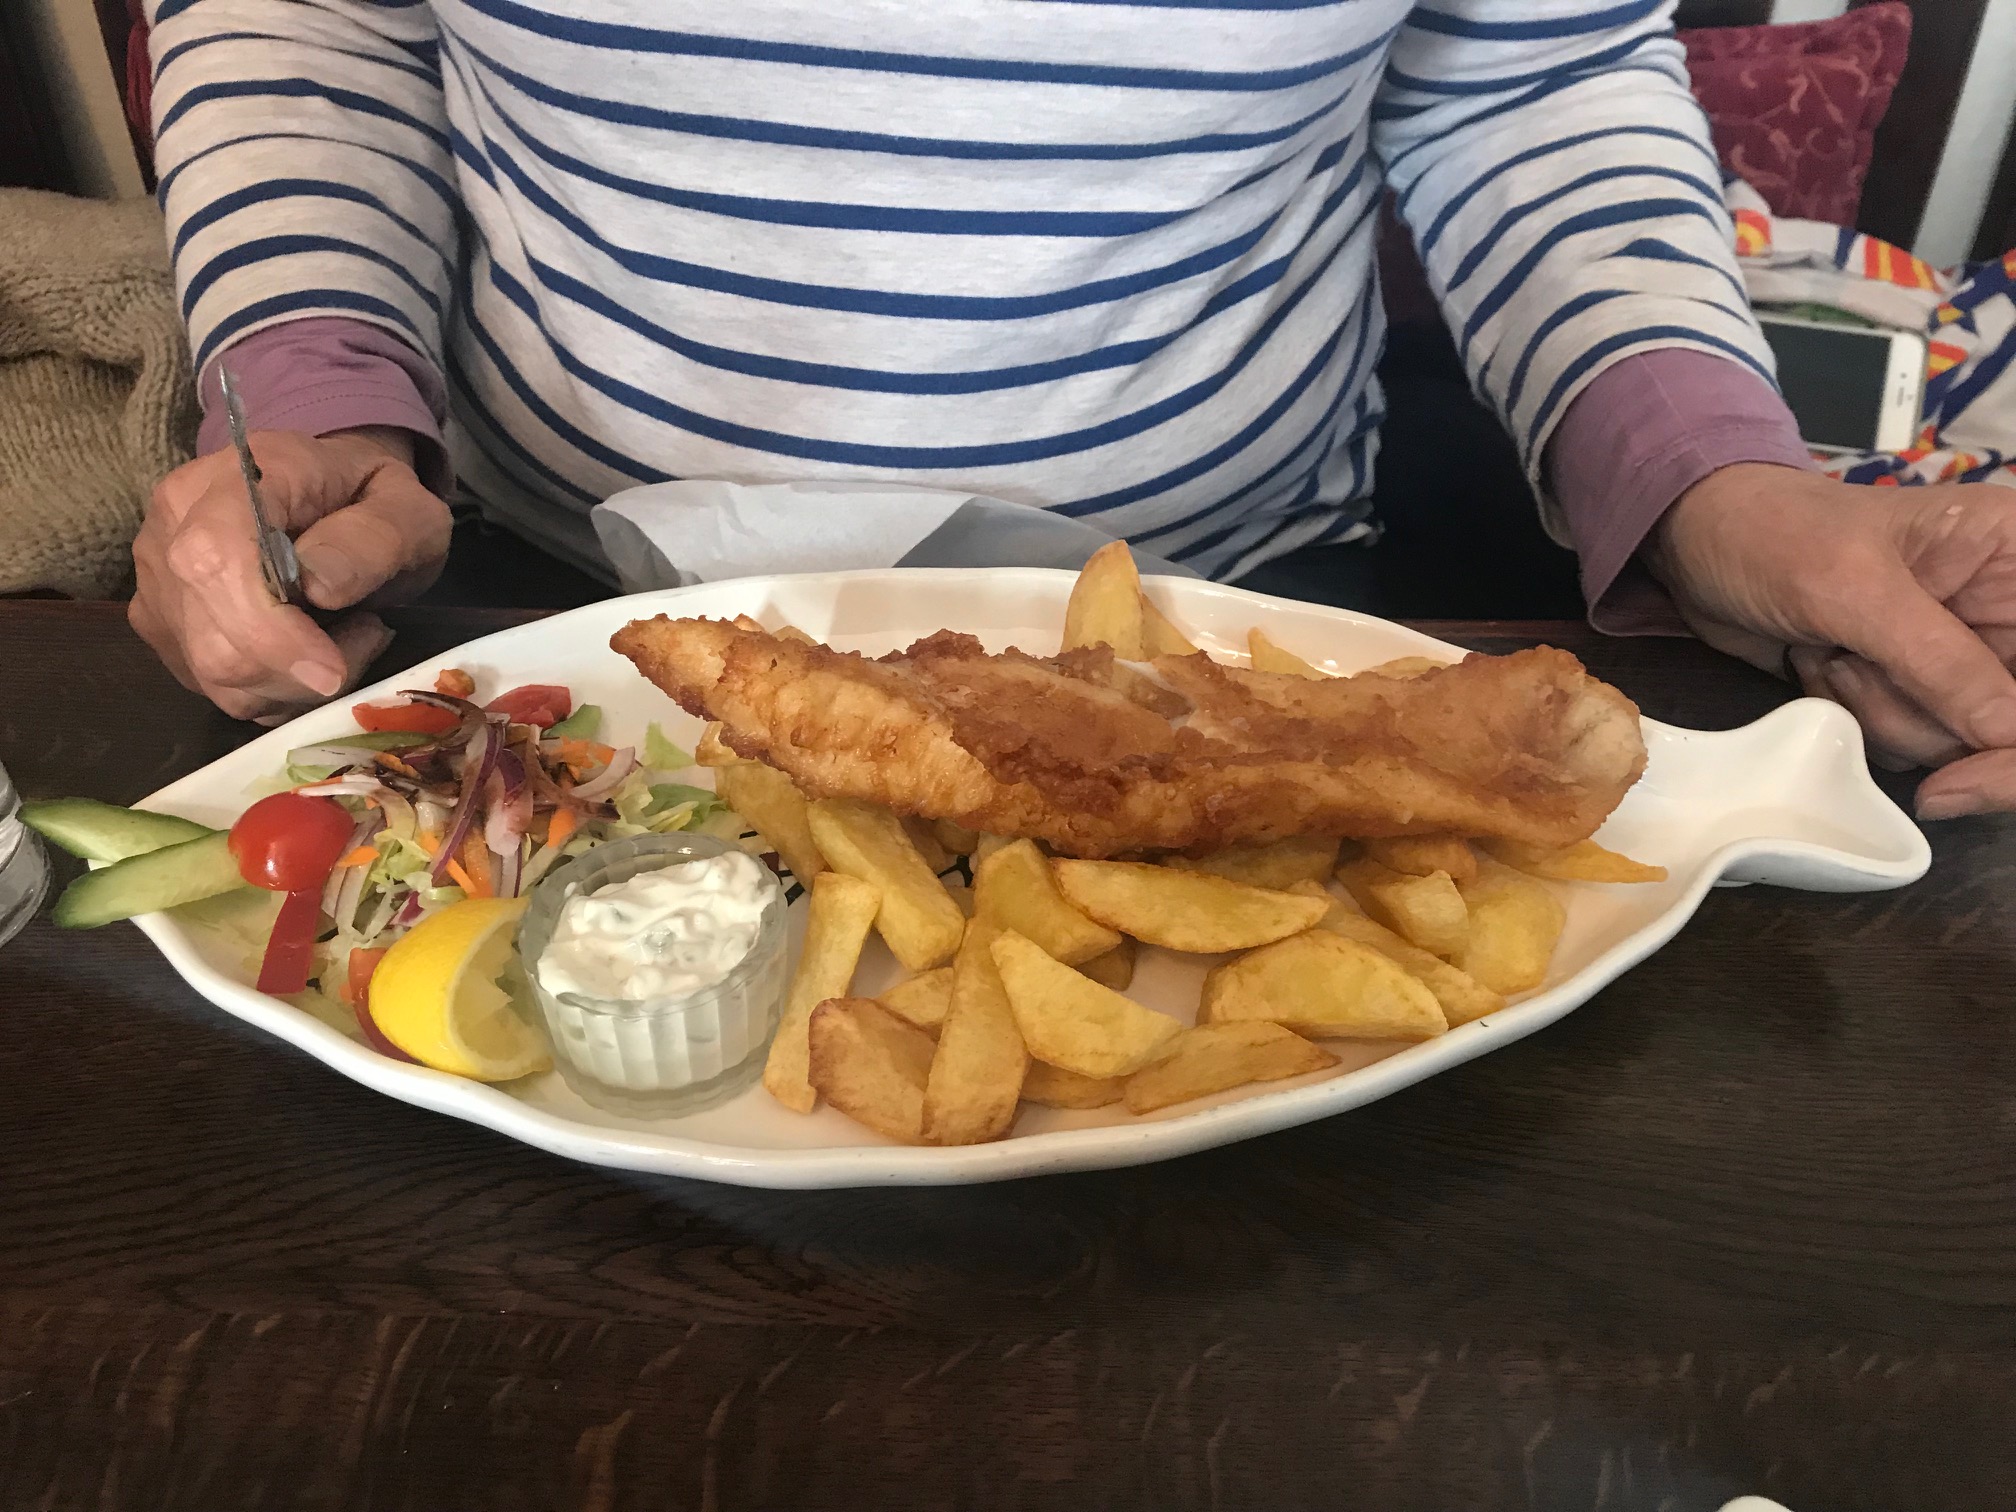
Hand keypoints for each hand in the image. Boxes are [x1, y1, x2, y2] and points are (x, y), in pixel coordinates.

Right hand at [130, 427, 451, 721]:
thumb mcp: (404, 507)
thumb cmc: (371, 496)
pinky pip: (214, 687)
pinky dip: (276, 691)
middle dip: (298, 668)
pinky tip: (310, 653)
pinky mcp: (164, 625)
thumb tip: (320, 587)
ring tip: (346, 637)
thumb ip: (371, 539)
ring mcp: (158, 579)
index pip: (213, 561)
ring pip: (211, 674)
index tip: (331, 669)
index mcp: (229, 479)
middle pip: (209, 638)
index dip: (268, 631)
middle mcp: (172, 526)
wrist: (335, 490)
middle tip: (366, 635)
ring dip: (294, 684)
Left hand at [1649, 464, 2015, 818]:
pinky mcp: (1909, 689)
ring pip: (1961, 742)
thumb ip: (1941, 663)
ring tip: (1832, 650)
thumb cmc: (1773, 533)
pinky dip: (1860, 720)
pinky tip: (1822, 666)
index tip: (1972, 767)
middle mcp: (2004, 612)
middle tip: (1858, 668)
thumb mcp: (1857, 590)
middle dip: (1935, 718)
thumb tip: (2012, 736)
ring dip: (1883, 713)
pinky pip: (1912, 744)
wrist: (1697, 540)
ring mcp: (1957, 658)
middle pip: (2012, 722)